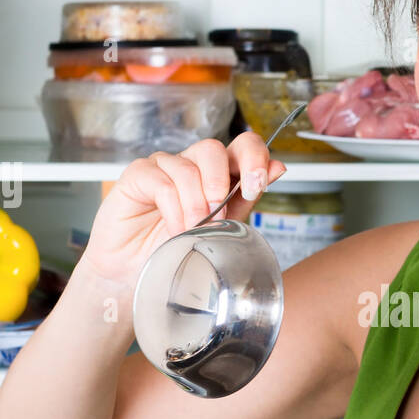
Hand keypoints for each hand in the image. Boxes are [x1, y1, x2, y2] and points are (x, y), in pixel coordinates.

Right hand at [81, 133, 286, 290]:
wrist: (139, 273)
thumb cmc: (178, 248)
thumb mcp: (222, 226)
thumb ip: (246, 197)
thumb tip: (279, 167)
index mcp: (218, 173)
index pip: (242, 145)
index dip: (254, 159)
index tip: (258, 186)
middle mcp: (192, 164)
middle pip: (213, 148)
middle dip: (220, 183)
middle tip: (217, 216)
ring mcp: (163, 166)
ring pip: (187, 167)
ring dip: (195, 204)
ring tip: (192, 232)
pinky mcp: (138, 174)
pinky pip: (161, 181)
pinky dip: (173, 210)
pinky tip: (174, 230)